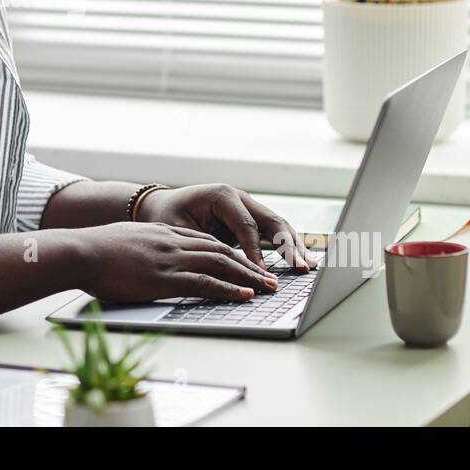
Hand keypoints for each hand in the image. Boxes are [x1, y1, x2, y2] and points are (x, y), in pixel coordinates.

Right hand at [78, 221, 279, 303]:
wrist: (79, 251)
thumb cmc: (92, 251)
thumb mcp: (123, 241)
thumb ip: (141, 247)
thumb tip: (143, 258)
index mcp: (162, 233)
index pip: (205, 240)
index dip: (229, 252)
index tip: (246, 262)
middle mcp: (172, 242)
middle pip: (220, 250)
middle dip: (248, 264)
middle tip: (269, 277)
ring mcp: (170, 259)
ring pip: (219, 264)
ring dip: (247, 277)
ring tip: (267, 288)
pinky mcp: (164, 278)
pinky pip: (205, 282)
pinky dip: (229, 289)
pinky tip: (244, 295)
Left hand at [135, 183, 318, 271]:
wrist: (160, 205)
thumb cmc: (167, 217)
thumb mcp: (179, 231)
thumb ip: (203, 246)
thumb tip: (225, 269)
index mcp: (222, 195)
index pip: (246, 226)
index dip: (256, 252)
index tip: (262, 274)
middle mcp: (239, 198)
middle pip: (271, 221)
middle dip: (288, 245)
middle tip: (301, 268)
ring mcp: (247, 206)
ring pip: (277, 225)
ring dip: (294, 246)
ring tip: (308, 266)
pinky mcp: (250, 218)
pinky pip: (273, 232)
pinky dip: (287, 246)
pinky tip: (301, 261)